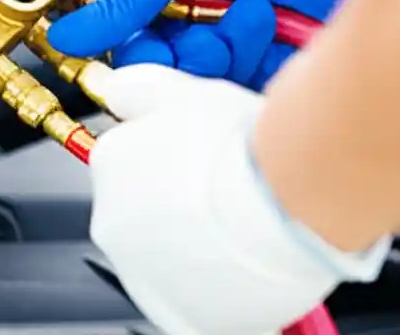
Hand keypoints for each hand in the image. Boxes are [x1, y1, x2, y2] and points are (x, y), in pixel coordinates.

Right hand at [48, 0, 399, 87]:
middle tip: (206, 31)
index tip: (147, 52)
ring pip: (210, 86)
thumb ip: (126, 0)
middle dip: (186, 57)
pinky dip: (257, 65)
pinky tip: (271, 28)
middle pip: (172, 74)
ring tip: (253, 10)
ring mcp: (245, 45)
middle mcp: (206, 22)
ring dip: (225, 53)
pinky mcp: (284, 65)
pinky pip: (253, 92)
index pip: (136, 46)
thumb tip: (66, 33)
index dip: (138, 55)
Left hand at [90, 64, 390, 334]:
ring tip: (247, 224)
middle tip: (230, 190)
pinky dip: (219, 287)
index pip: (130, 162)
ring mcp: (146, 277)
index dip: (172, 158)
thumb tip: (115, 88)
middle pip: (146, 212)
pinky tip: (248, 262)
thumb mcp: (180, 89)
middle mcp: (113, 226)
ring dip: (199, 246)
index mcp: (109, 166)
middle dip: (182, 204)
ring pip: (171, 258)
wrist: (290, 195)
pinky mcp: (183, 314)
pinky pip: (197, 301)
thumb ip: (137, 88)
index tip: (202, 158)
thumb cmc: (243, 144)